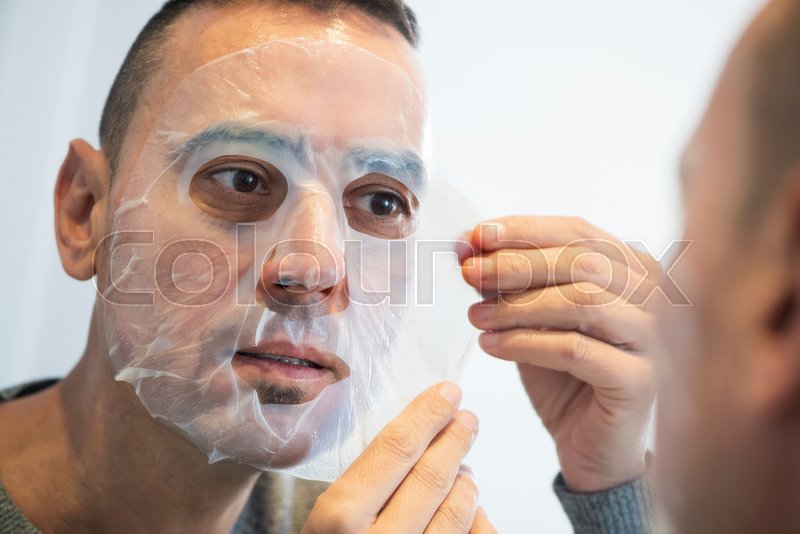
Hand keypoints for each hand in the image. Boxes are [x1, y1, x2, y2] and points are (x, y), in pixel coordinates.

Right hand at [302, 383, 495, 533]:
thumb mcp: (332, 517)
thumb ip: (367, 482)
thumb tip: (420, 435)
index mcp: (340, 516)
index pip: (396, 448)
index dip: (427, 414)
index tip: (447, 392)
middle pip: (432, 475)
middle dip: (455, 438)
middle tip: (467, 416)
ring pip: (457, 512)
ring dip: (466, 479)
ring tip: (465, 463)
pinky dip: (476, 519)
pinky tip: (469, 504)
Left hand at [462, 216, 658, 492]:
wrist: (592, 445)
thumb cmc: (564, 374)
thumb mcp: (533, 318)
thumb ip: (511, 281)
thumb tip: (469, 243)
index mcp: (631, 268)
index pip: (578, 231)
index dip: (524, 229)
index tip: (476, 235)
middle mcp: (653, 296)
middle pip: (582, 261)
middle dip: (516, 263)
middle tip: (469, 273)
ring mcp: (652, 339)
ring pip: (582, 302)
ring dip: (518, 305)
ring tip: (475, 316)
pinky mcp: (640, 381)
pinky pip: (577, 350)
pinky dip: (526, 344)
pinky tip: (490, 345)